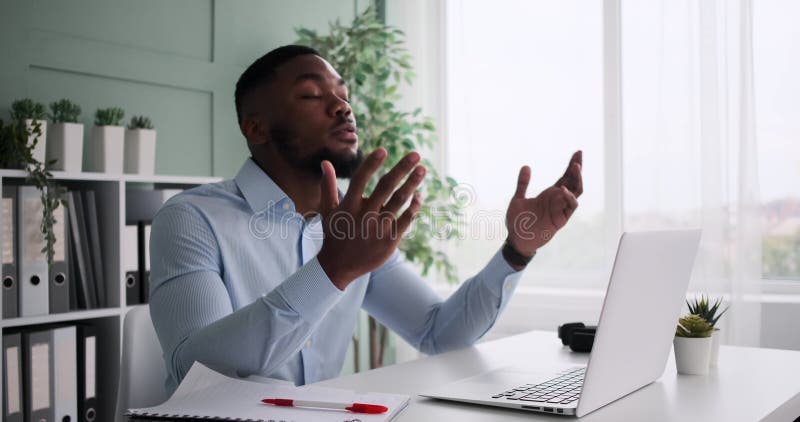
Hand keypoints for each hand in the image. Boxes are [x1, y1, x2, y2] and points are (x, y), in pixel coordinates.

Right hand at [317, 148, 425, 289]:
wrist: (339, 267)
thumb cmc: (334, 234)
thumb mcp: (328, 210)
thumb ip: (328, 185)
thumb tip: (325, 162)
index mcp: (348, 206)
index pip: (360, 179)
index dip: (371, 164)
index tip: (383, 150)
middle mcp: (364, 215)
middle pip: (385, 187)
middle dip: (402, 169)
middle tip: (416, 154)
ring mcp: (378, 228)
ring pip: (399, 201)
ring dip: (412, 184)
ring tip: (422, 170)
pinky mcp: (390, 240)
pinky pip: (406, 219)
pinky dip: (414, 207)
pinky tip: (419, 195)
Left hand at [505, 151, 581, 259]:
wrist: (516, 240)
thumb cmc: (517, 222)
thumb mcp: (517, 199)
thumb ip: (522, 184)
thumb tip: (526, 166)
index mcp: (549, 194)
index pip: (565, 177)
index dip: (571, 165)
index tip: (577, 153)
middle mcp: (557, 200)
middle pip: (573, 181)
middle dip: (577, 168)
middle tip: (579, 154)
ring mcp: (560, 209)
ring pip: (576, 192)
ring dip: (577, 179)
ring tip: (575, 167)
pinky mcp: (561, 219)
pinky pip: (571, 207)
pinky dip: (569, 197)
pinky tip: (563, 189)